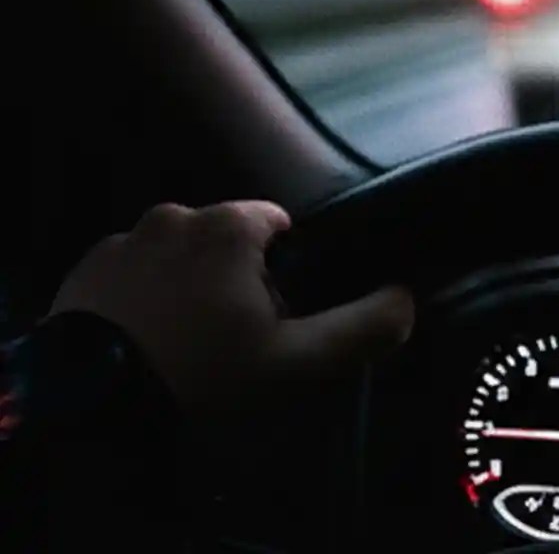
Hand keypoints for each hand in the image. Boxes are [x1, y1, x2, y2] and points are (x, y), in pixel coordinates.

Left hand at [49, 201, 414, 416]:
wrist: (94, 410)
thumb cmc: (204, 376)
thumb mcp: (297, 362)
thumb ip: (362, 327)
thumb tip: (405, 299)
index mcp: (229, 226)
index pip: (279, 226)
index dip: (286, 272)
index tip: (275, 317)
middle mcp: (174, 216)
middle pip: (228, 240)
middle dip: (236, 278)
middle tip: (232, 339)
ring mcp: (123, 241)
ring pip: (180, 255)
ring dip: (188, 286)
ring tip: (184, 345)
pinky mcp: (85, 269)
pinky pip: (134, 272)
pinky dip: (144, 298)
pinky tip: (146, 341)